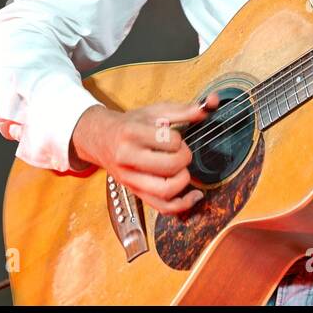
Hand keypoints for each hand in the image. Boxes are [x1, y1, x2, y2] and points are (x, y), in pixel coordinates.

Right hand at [70, 92, 221, 214]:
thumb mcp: (153, 112)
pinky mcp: (135, 192)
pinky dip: (182, 205)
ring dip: (183, 180)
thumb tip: (211, 104)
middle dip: (185, 158)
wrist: (100, 139)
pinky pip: (161, 207)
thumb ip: (183, 110)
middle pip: (169, 166)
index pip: (168, 141)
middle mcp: (128, 158)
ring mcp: (130, 179)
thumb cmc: (129, 124)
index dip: (178, 139)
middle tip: (182, 152)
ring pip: (166, 190)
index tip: (174, 137)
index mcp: (131, 133)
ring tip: (182, 169)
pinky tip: (194, 195)